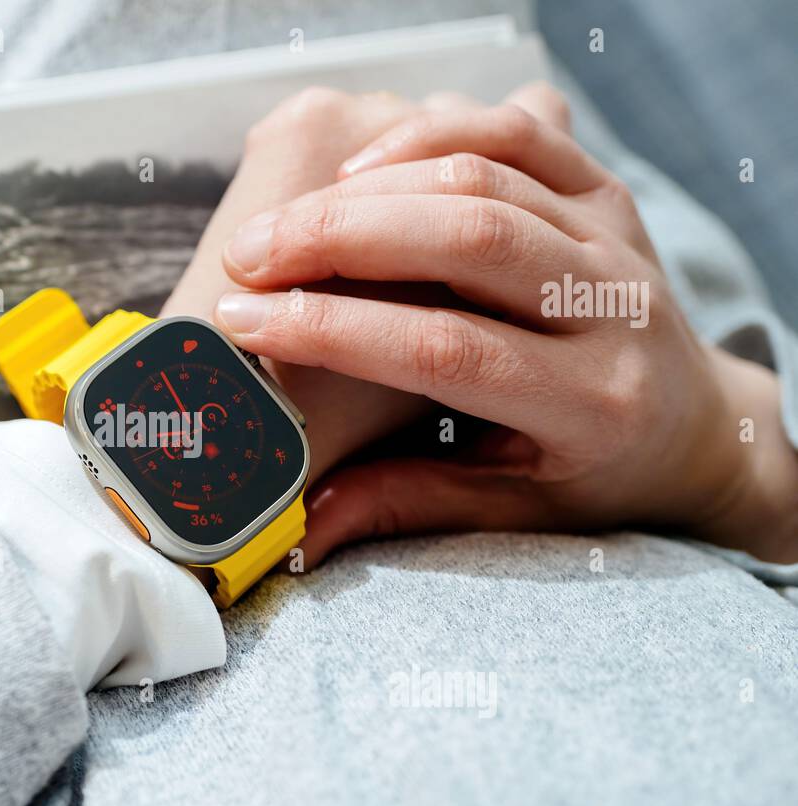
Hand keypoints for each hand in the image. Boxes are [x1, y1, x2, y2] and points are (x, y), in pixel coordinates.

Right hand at [212, 83, 797, 564]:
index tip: (244, 323)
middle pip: (467, 239)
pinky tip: (359, 170)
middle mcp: (615, 309)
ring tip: (281, 222)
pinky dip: (431, 138)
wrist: (694, 427)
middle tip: (245, 258)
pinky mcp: (605, 191)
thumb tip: (293, 537)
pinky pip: (515, 135)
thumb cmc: (593, 480)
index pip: (447, 349)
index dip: (335, 330)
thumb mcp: (509, 511)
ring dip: (366, 188)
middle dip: (336, 239)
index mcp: (592, 403)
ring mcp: (616, 237)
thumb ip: (406, 506)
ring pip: (483, 176)